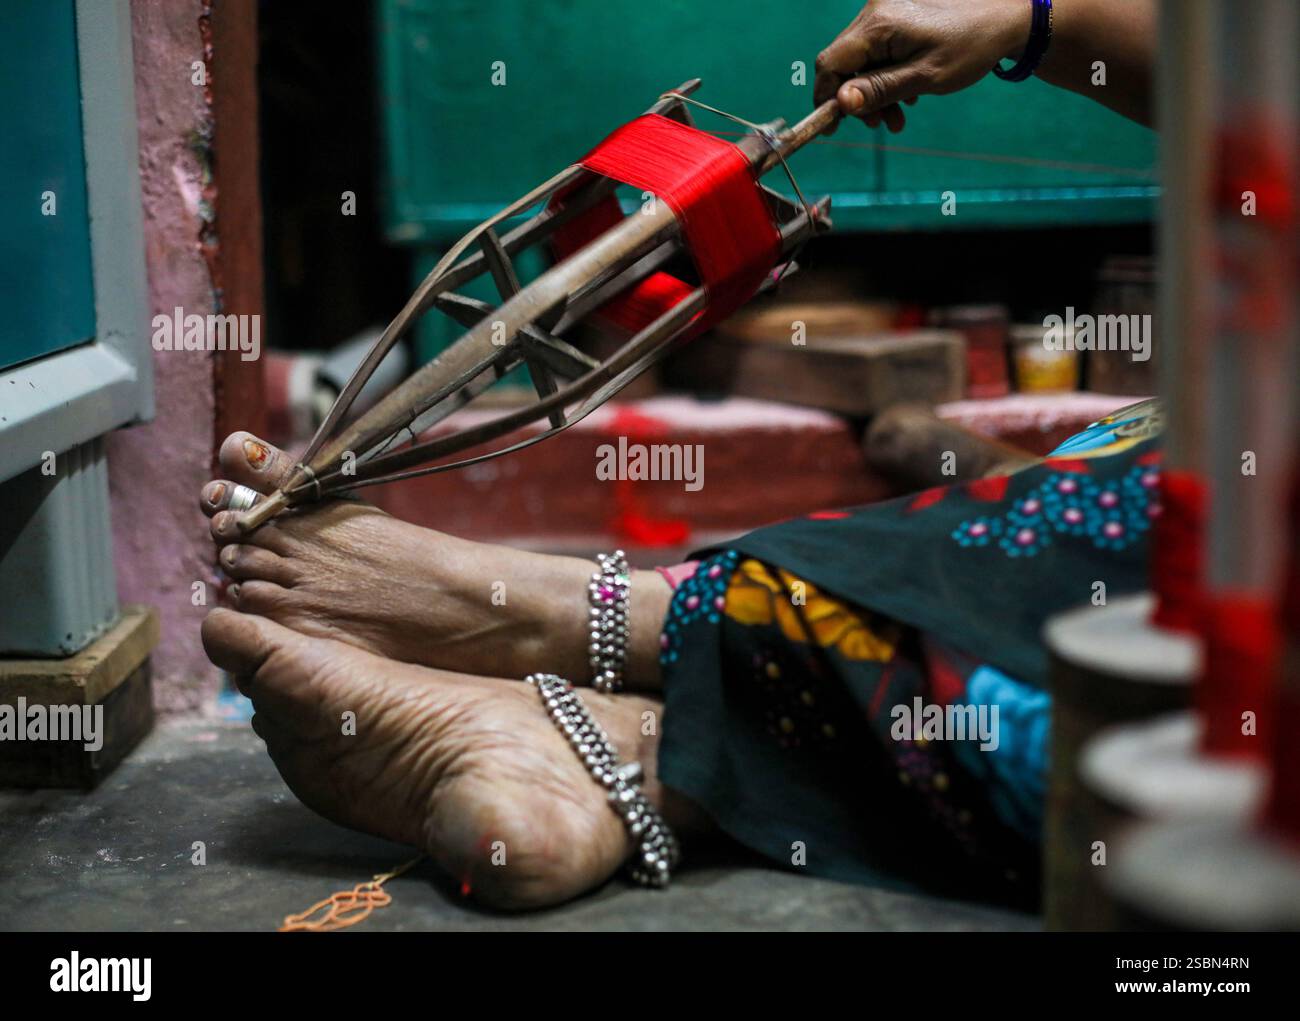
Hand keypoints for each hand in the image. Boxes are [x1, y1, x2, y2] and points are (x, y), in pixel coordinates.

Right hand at [814, 0, 1030, 133]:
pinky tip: (906, 95)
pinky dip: (884, 78)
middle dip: (856, 99)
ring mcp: (885, 13)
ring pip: (860, 61)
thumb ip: (879, 90)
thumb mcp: (924, 77)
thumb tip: (840, 104)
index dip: (825, 97)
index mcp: (879, 24)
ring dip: (873, 94)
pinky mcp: (895, 17)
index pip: (831, 63)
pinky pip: (877, 52)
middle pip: (844, 63)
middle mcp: (875, 12)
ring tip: (897, 118)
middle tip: (880, 125)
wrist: (1004, 19)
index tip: (832, 127)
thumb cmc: (969, 47)